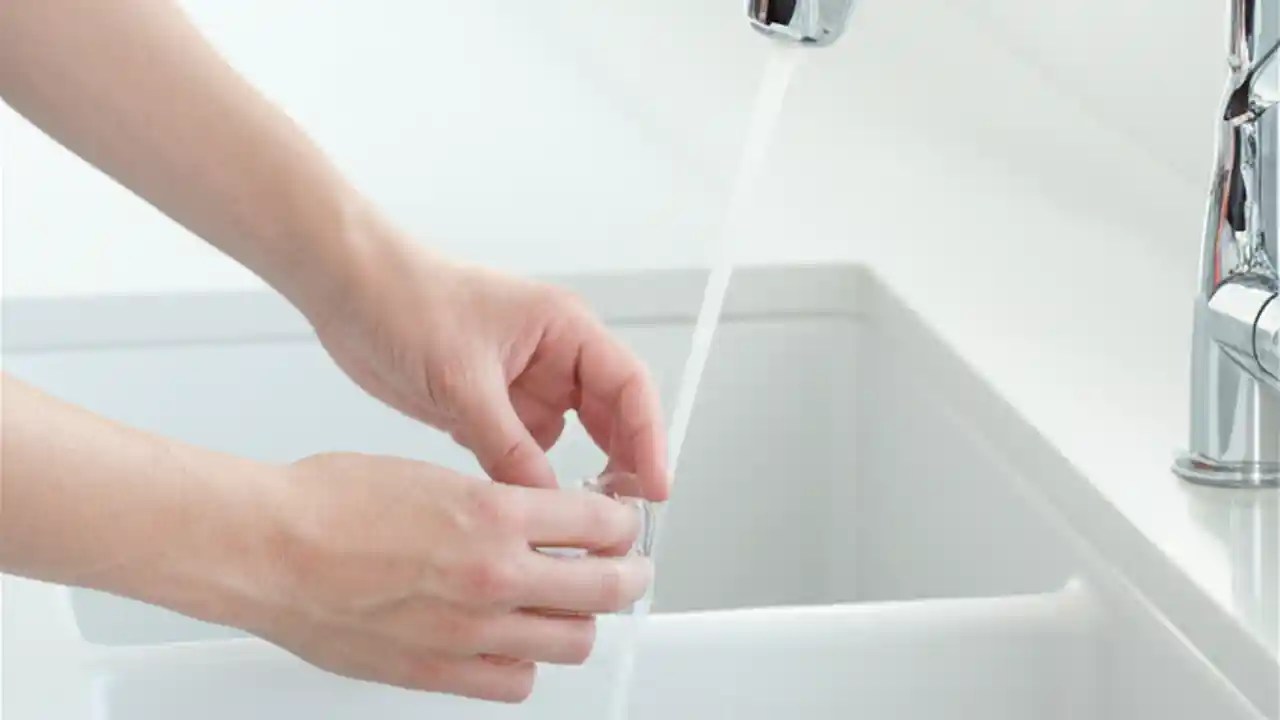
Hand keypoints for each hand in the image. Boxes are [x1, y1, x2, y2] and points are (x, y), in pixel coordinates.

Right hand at [246, 453, 648, 701]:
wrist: (266, 548)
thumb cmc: (330, 502)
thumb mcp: (434, 473)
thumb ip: (497, 504)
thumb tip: (538, 520)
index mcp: (494, 515)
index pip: (602, 525)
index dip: (623, 524)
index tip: (620, 525)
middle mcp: (492, 577)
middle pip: (606, 590)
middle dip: (627, 575)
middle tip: (626, 568)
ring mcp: (469, 633)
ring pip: (573, 642)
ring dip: (581, 621)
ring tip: (570, 606)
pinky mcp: (437, 673)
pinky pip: (516, 683)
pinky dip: (527, 664)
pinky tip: (514, 642)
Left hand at [309, 236, 668, 499]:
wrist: (345, 290)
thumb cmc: (405, 302)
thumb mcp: (462, 381)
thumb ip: (508, 446)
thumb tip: (548, 502)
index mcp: (564, 329)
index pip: (629, 387)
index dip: (649, 439)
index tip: (653, 488)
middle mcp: (553, 357)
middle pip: (611, 417)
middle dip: (620, 464)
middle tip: (621, 518)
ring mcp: (522, 384)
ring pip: (568, 441)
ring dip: (574, 477)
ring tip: (578, 522)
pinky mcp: (489, 407)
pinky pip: (523, 453)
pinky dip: (527, 481)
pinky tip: (525, 510)